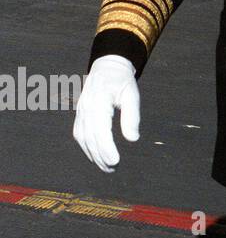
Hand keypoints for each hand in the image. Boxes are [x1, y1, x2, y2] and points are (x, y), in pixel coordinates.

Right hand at [73, 55, 140, 172]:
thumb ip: (132, 116)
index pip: (100, 129)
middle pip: (90, 137)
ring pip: (83, 138)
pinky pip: (79, 134)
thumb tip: (133, 139)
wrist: (107, 68)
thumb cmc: (122, 81)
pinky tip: (97, 157)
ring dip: (93, 155)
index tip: (115, 161)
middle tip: (114, 169)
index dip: (106, 147)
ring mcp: (80, 111)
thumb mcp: (132, 95)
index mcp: (98, 101)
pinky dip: (87, 148)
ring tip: (107, 167)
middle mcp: (85, 108)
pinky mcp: (79, 115)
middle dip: (101, 155)